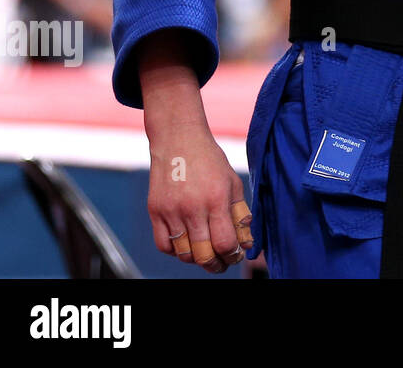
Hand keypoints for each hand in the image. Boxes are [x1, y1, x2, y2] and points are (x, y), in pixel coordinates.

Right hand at [147, 122, 253, 273]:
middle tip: (222, 263)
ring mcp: (171, 211)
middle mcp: (192, 208)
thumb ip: (240, 213)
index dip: (233, 256)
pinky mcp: (155, 211)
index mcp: (216, 199)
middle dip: (216, 264)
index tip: (236, 255)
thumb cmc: (210, 160)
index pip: (225, 243)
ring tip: (206, 253)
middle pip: (203, 254)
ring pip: (183, 254)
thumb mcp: (232, 182)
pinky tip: (187, 244)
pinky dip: (176, 251)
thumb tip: (247, 243)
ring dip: (196, 259)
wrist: (178, 139)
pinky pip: (163, 245)